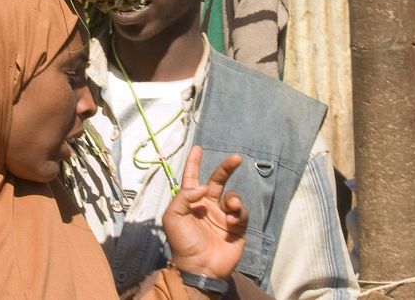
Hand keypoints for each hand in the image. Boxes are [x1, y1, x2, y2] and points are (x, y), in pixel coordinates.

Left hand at [163, 146, 247, 279]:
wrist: (200, 265)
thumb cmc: (182, 242)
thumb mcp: (172, 217)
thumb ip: (184, 196)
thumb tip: (203, 187)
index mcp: (191, 202)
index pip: (192, 177)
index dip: (194, 163)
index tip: (198, 148)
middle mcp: (208, 206)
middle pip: (218, 181)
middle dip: (227, 168)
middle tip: (236, 158)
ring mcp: (223, 216)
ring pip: (233, 196)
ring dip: (234, 199)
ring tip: (231, 207)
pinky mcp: (237, 227)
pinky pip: (242, 213)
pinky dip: (239, 213)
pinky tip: (232, 220)